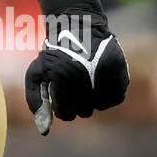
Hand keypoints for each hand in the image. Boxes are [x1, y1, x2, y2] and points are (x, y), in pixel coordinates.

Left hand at [25, 0, 128, 134]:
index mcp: (62, 79)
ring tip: (86, 82)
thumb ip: (36, 101)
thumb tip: (43, 130)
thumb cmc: (54, 53)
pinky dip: (108, 94)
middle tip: (74, 87)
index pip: (65, 114)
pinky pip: (115, 97)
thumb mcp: (37, 73)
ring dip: (92, 98)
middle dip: (77, 103)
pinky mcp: (119, 72)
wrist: (77, 26)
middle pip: (84, 111)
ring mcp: (104, 76)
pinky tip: (99, 81)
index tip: (61, 95)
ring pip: (100, 106)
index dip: (61, 107)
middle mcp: (84, 78)